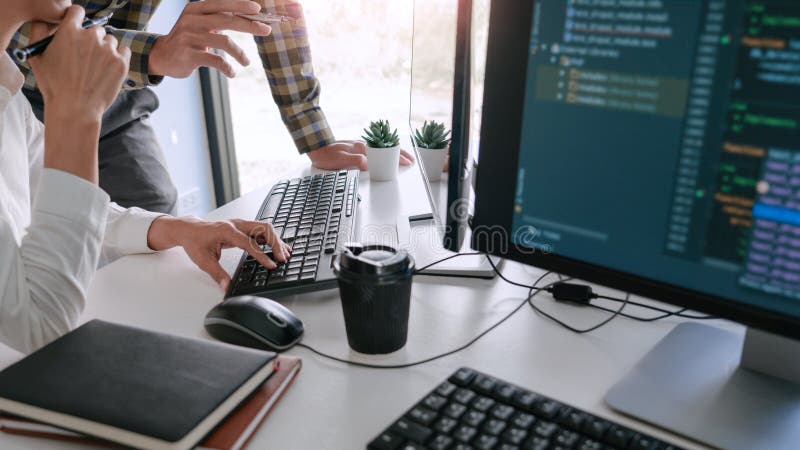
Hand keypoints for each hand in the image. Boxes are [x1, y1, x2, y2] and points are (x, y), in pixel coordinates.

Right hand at [29, 6, 129, 121]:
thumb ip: (40, 30)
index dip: (77, 20)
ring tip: (96, 68)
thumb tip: (50, 20)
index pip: (77, 11)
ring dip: (105, 50)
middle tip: (86, 58)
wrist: (75, 109)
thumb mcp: (37, 55)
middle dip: (92, 40)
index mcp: (69, 31)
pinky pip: (124, 51)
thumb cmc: (54, 85)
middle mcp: (90, 37)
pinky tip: (108, 69)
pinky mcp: (121, 62)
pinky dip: (119, 57)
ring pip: (110, 41)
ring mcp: (108, 50)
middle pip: (96, 29)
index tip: (78, 30)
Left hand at [147, 216, 290, 290]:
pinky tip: (278, 247)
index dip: (261, 255)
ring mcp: (240, 224)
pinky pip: (261, 230)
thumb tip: (227, 287)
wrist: (189, 230)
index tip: (271, 265)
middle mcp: (236, 224)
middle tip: (282, 258)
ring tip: (284, 253)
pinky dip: (271, 238)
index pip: (249, 242)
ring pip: (265, 227)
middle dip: (275, 243)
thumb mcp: (204, 261)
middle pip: (263, 228)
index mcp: (226, 231)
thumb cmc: (194, 242)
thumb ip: (217, 274)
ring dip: (276, 239)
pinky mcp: (242, 227)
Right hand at [149, 0, 271, 77]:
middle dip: (249, 25)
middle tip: (266, 30)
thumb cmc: (188, 39)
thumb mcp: (199, 24)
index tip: (258, 10)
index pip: (222, 4)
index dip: (240, 5)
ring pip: (224, 42)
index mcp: (195, 9)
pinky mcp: (189, 55)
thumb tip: (249, 17)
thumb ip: (218, 19)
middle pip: (227, 20)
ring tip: (246, 62)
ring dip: (240, 53)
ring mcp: (189, 38)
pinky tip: (232, 73)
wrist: (162, 56)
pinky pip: (216, 61)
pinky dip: (228, 68)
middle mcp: (191, 20)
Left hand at [307, 141, 414, 170]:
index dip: (397, 157)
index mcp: (362, 148)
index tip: (406, 162)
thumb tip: (369, 164)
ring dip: (393, 152)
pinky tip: (385, 154)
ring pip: (382, 148)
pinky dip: (384, 151)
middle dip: (400, 154)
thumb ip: (355, 161)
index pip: (384, 152)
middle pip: (386, 148)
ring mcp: (360, 145)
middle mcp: (363, 145)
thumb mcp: (339, 159)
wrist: (315, 146)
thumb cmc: (326, 154)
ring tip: (402, 157)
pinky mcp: (356, 147)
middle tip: (410, 160)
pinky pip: (376, 148)